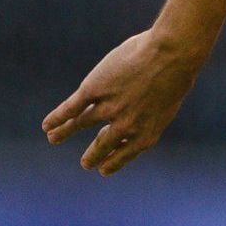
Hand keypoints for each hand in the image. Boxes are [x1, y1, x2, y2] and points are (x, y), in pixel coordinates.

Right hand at [43, 22, 210, 172]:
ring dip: (64, 132)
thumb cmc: (177, 71)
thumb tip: (148, 107)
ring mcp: (108, 108)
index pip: (126, 152)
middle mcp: (125, 126)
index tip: (103, 169)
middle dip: (92, 155)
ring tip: (53, 138)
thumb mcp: (169, 99)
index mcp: (147, 132)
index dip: (113, 161)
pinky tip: (47, 124)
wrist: (171, 56)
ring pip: (81, 124)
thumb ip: (154, 110)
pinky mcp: (94, 90)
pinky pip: (71, 108)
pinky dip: (57, 118)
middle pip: (102, 143)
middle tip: (85, 163)